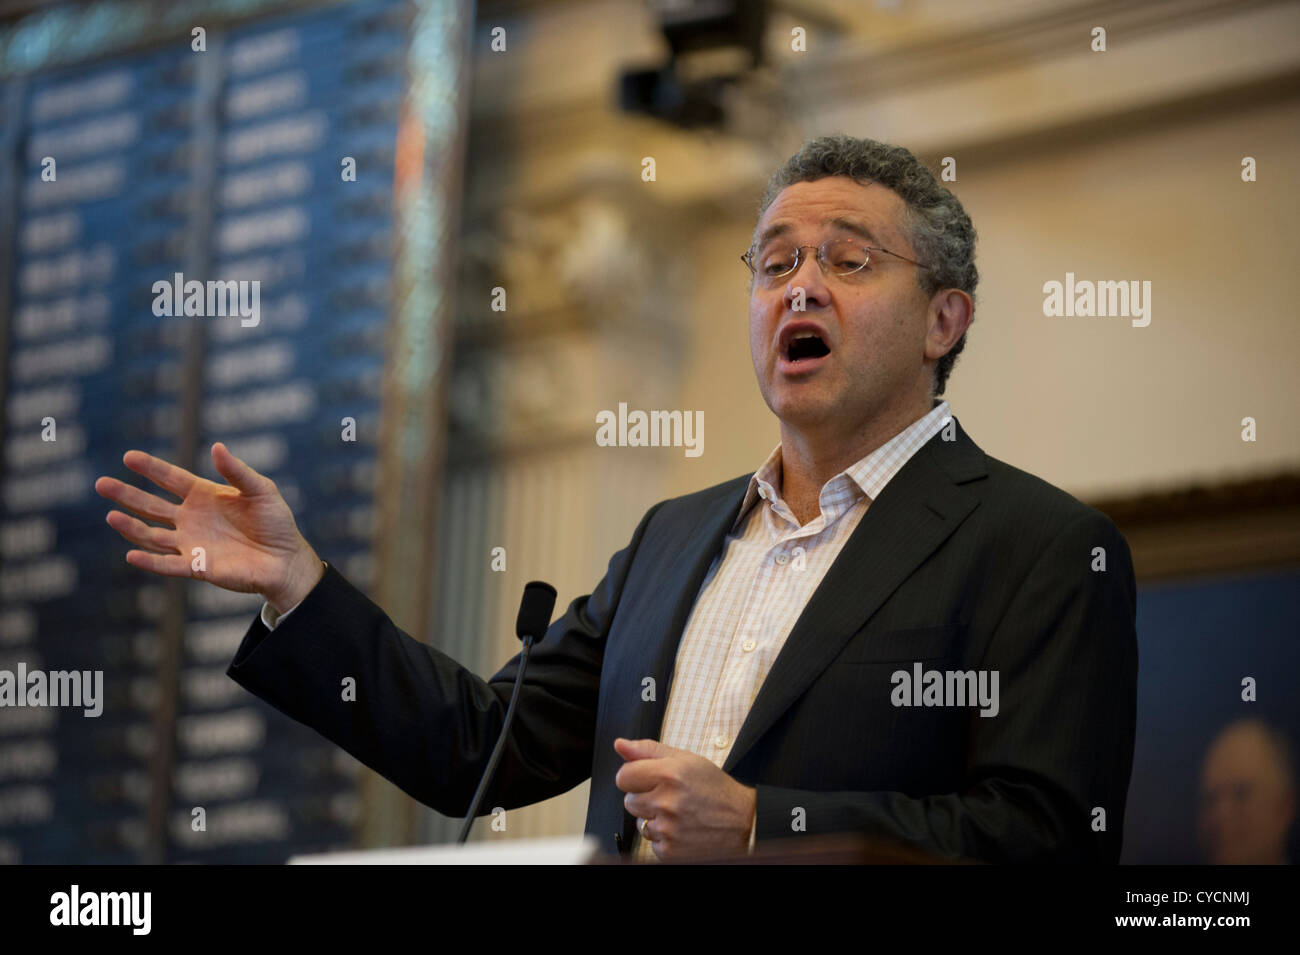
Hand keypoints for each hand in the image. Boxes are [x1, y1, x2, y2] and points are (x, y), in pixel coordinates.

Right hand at [95, 443, 323, 612]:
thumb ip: (238, 471)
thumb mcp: (261, 490)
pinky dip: (150, 561)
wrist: (286, 558)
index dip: (150, 468)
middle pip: (151, 505)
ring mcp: (192, 543)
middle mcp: (191, 519)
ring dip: (131, 527)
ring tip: (111, 515)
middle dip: (127, 495)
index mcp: (204, 496)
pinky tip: (132, 554)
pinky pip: (169, 565)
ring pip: (153, 535)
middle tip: (101, 483)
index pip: (171, 479)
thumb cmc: (276, 522)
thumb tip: (217, 447)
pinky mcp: (198, 566)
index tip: (128, 456)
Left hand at [614, 738, 756, 860]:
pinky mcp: (670, 850)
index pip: (623, 776)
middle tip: (669, 796)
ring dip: (654, 819)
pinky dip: (664, 837)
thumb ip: (648, 751)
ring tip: (679, 813)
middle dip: (644, 798)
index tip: (648, 779)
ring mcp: (668, 828)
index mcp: (669, 774)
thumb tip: (620, 745)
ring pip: (639, 823)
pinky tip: (682, 829)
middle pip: (629, 801)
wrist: (743, 821)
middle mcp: (667, 801)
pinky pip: (651, 842)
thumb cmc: (714, 788)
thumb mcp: (686, 760)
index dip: (634, 777)